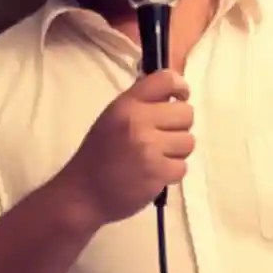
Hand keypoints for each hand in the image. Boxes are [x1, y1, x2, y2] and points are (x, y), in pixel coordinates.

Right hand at [57, 69, 194, 226]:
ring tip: (158, 156)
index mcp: (126, 104)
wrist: (83, 192)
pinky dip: (172, 172)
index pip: (166, 80)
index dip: (180, 87)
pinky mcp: (157, 173)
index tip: (179, 98)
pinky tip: (155, 172)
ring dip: (177, 151)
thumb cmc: (99, 153)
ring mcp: (149, 148)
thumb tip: (173, 90)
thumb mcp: (113, 117)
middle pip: (186, 112)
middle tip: (164, 136)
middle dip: (179, 125)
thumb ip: (141, 103)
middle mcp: (138, 121)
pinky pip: (183, 166)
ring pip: (189, 141)